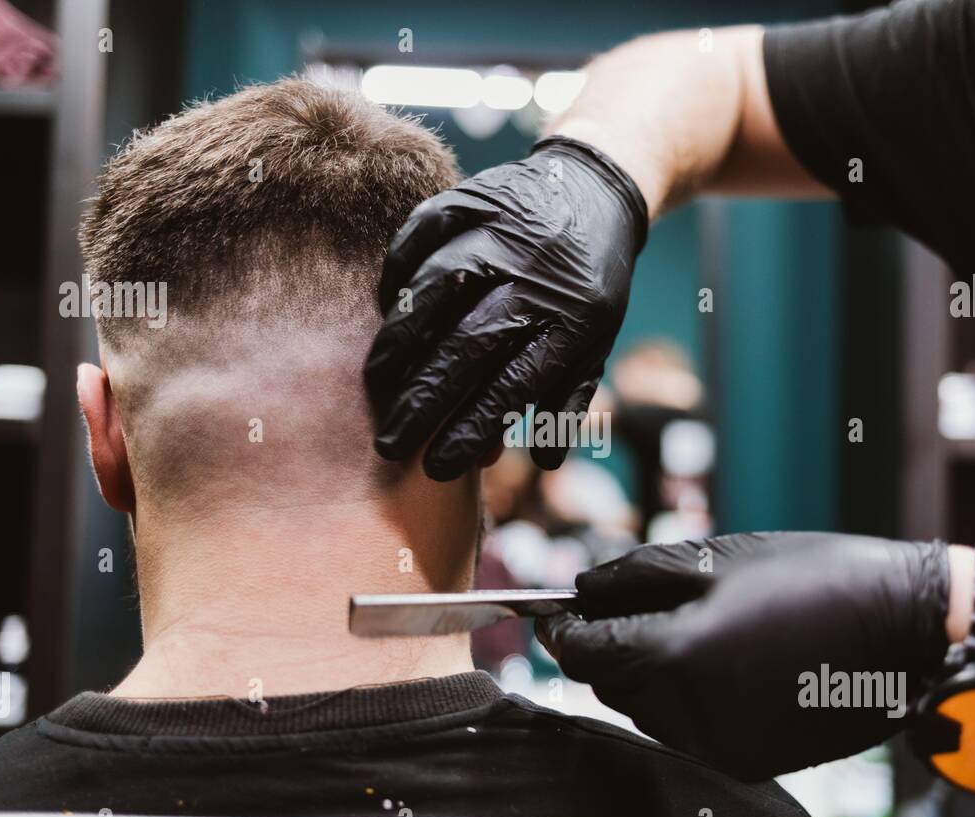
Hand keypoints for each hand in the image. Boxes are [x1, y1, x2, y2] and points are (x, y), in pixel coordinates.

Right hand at [366, 136, 647, 480]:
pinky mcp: (478, 194)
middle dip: (426, 401)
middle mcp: (541, 275)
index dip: (473, 429)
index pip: (516, 386)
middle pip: (472, 344)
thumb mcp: (595, 344)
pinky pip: (425, 231)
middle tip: (390, 442)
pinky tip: (383, 308)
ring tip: (376, 383)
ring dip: (402, 339)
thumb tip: (543, 463)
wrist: (597, 191)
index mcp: (576, 320)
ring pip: (442, 286)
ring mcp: (507, 230)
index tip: (437, 466)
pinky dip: (399, 269)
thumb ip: (566, 400)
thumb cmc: (588, 287)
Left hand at [538, 532, 950, 780]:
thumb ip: (636, 576)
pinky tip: (722, 663)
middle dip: (609, 649)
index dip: (564, 631)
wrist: (903, 626)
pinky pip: (689, 731)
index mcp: (678, 656)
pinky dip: (686, 700)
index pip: (585, 654)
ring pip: (647, 712)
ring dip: (646, 675)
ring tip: (691, 630)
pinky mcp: (749, 761)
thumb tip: (582, 589)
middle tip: (629, 611)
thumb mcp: (718, 558)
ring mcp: (722, 745)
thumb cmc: (816, 577)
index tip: (556, 615)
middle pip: (611, 686)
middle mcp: (692, 714)